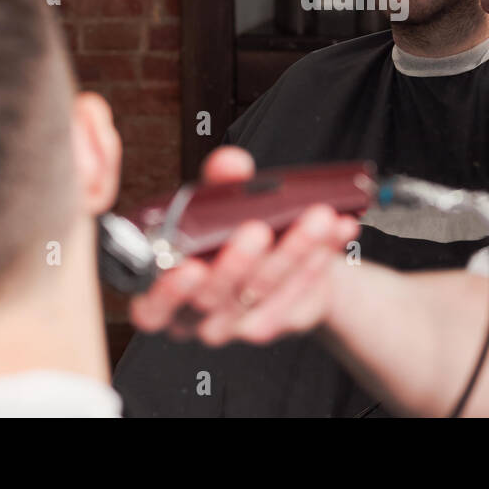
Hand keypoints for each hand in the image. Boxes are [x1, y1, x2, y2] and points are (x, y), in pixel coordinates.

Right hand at [128, 145, 361, 345]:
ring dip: (292, 251)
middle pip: (214, 298)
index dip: (166, 293)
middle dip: (239, 263)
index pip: (152, 308)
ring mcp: (236, 323)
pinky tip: (336, 231)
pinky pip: (297, 292)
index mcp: (167, 288)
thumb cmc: (230, 229)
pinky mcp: (276, 320)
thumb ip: (219, 183)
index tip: (189, 267)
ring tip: (316, 217)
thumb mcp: (219, 201)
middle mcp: (197, 313)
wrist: (278, 258)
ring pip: (261, 293)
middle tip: (258, 229)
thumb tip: (229, 165)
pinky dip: (318, 259)